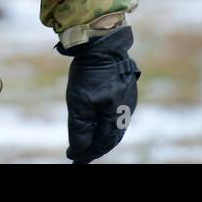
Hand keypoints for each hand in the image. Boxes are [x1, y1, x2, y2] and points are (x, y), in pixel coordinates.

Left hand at [56, 26, 139, 162]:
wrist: (102, 43)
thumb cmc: (90, 73)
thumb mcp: (79, 102)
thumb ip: (80, 129)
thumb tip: (78, 150)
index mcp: (117, 116)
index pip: (102, 143)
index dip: (87, 153)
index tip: (73, 158)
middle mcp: (126, 109)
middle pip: (111, 137)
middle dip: (94, 146)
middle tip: (80, 154)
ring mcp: (128, 97)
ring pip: (114, 124)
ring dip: (100, 134)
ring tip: (87, 140)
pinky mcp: (125, 87)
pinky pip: (116, 111)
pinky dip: (105, 120)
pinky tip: (97, 119)